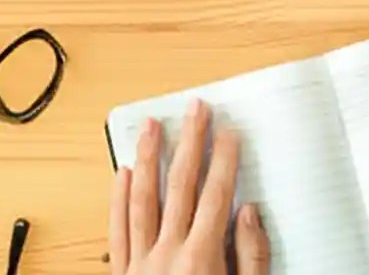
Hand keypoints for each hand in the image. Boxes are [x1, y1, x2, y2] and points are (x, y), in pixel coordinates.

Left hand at [110, 100, 269, 274]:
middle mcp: (167, 255)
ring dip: (148, 157)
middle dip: (190, 142)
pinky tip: (124, 172)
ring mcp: (141, 262)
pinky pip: (118, 229)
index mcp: (201, 260)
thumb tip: (248, 214)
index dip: (223, 160)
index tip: (228, 132)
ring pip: (142, 199)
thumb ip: (250, 258)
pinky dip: (119, 199)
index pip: (215, 196)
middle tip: (194, 110)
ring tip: (150, 126)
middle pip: (180, 186)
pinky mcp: (122, 272)